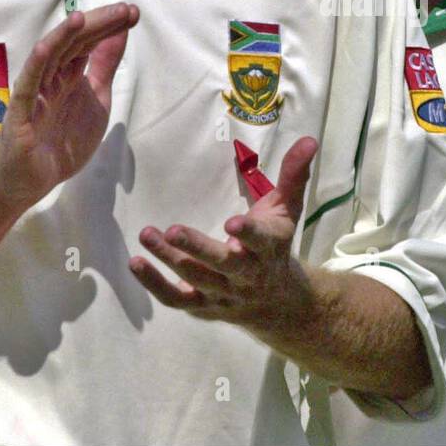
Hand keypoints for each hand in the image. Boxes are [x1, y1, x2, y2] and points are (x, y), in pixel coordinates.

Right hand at [0, 3, 138, 213]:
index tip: (132, 13)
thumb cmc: (60, 142)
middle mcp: (50, 77)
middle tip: (125, 10)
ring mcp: (34, 92)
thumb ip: (103, 68)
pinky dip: (38, 63)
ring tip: (84, 16)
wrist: (31, 183)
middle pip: (73, 43)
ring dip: (66, 36)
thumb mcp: (96, 101)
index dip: (109, 27)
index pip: (89, 42)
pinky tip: (48, 46)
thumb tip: (119, 34)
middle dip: (98, 25)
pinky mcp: (20, 112)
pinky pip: (27, 84)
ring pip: (49, 56)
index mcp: (69, 74)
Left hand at [130, 136, 319, 330]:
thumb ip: (293, 175)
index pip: (260, 241)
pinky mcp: (201, 305)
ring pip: (196, 279)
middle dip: (197, 249)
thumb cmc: (275, 245)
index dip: (248, 234)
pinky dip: (154, 284)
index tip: (232, 223)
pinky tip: (136, 262)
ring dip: (170, 258)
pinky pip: (176, 299)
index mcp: (268, 248)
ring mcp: (222, 293)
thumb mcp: (287, 210)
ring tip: (147, 235)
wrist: (277, 303)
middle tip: (171, 230)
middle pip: (222, 264)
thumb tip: (309, 140)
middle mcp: (247, 275)